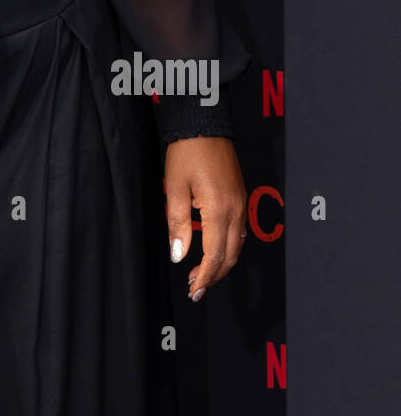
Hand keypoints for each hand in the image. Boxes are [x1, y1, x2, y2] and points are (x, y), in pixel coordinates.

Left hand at [164, 136, 246, 302]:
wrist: (204, 125)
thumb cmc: (186, 153)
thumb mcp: (174, 188)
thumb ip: (178, 224)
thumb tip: (179, 255)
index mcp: (219, 209)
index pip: (215, 255)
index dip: (205, 277)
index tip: (193, 291)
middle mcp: (236, 210)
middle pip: (230, 255)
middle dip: (214, 275)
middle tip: (194, 287)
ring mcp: (241, 203)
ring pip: (236, 244)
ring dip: (221, 262)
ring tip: (200, 273)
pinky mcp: (240, 196)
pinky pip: (238, 230)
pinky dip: (227, 246)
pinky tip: (213, 249)